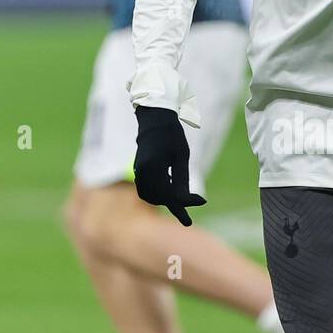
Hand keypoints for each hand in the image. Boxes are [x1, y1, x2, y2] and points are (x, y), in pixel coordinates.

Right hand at [133, 106, 205, 225]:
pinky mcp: (138, 170)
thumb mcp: (181, 157)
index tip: (195, 214)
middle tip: (194, 200)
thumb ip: (182, 181)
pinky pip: (146, 189)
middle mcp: (142, 172)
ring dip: (165, 199)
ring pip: (150, 196)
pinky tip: (171, 186)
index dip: (182, 207)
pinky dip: (158, 192)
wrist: (155, 119)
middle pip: (158, 198)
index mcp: (153, 168)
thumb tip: (188, 202)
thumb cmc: (172, 135)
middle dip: (174, 203)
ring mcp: (138, 172)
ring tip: (182, 196)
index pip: (168, 196)